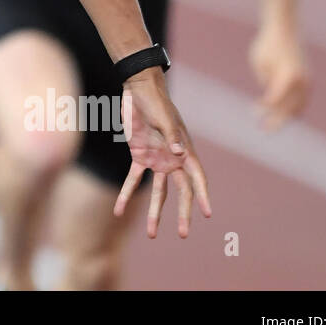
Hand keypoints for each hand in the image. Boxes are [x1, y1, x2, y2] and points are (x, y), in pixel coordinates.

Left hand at [114, 67, 211, 237]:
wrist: (137, 89)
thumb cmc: (156, 102)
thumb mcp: (164, 118)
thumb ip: (171, 137)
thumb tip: (180, 154)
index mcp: (184, 151)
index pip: (197, 178)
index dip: (203, 196)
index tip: (207, 214)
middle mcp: (173, 159)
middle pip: (181, 192)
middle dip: (182, 214)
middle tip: (183, 234)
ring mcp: (156, 159)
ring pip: (158, 192)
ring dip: (155, 213)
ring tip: (152, 234)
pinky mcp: (139, 156)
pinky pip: (132, 180)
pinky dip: (125, 195)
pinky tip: (118, 211)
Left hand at [249, 24, 309, 130]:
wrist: (285, 28)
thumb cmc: (268, 44)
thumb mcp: (259, 63)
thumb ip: (265, 82)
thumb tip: (271, 98)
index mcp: (288, 77)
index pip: (276, 101)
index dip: (265, 109)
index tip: (254, 111)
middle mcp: (301, 81)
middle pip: (290, 110)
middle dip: (277, 120)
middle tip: (263, 128)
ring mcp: (307, 81)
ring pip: (299, 107)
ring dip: (285, 115)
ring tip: (269, 120)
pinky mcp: (307, 79)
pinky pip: (301, 99)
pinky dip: (291, 107)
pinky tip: (277, 108)